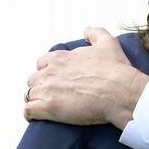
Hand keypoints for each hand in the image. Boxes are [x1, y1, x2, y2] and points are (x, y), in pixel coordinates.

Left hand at [25, 27, 148, 129]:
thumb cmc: (115, 70)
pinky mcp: (48, 107)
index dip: (47, 72)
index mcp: (60, 58)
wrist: (120, 92)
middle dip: (40, 86)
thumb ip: (95, 33)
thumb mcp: (107, 43)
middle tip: (51, 95)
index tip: (54, 80)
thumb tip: (86, 30)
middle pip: (33, 79)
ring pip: (29, 94)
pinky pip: (28, 110)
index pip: (42, 63)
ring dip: (35, 100)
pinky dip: (30, 114)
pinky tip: (35, 118)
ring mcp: (47, 89)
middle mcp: (50, 71)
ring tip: (44, 107)